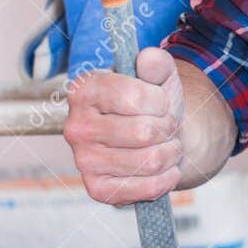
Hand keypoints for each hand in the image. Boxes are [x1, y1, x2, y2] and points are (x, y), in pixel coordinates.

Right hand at [63, 47, 185, 204]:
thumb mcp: (159, 76)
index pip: (135, 97)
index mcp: (84, 90)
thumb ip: (157, 63)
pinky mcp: (98, 189)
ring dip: (171, 152)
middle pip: (144, 132)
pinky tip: (164, 167)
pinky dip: (168, 176)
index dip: (160, 101)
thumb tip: (148, 58)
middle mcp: (76, 127)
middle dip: (168, 128)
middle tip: (165, 125)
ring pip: (150, 160)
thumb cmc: (152, 104)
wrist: (154, 138)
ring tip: (166, 144)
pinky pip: (148, 187)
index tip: (159, 101)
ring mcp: (84, 161)